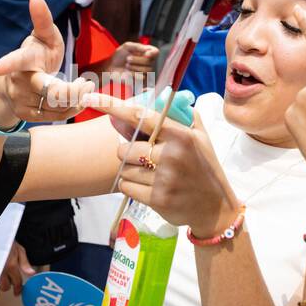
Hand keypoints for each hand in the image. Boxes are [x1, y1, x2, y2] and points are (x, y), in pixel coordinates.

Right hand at [0, 0, 95, 122]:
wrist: (18, 85)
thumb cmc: (36, 55)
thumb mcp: (43, 36)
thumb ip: (42, 20)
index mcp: (23, 59)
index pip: (16, 60)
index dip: (8, 63)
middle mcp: (18, 82)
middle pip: (50, 91)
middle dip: (73, 90)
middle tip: (87, 83)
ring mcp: (21, 101)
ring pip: (57, 105)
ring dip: (77, 98)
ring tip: (83, 86)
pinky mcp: (27, 116)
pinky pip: (56, 116)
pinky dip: (72, 108)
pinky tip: (77, 99)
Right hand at [0, 242, 34, 295]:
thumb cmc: (7, 242)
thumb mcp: (20, 251)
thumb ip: (25, 264)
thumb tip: (31, 274)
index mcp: (11, 266)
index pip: (17, 283)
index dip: (18, 289)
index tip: (18, 291)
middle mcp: (1, 270)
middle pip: (5, 287)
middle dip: (8, 285)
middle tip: (10, 280)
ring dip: (0, 283)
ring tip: (2, 276)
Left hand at [80, 93, 238, 234]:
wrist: (215, 206)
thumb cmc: (203, 166)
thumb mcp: (198, 135)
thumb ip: (172, 116)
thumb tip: (135, 107)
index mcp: (181, 134)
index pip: (139, 115)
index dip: (112, 106)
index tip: (90, 99)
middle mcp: (172, 155)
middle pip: (124, 149)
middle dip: (127, 152)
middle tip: (142, 157)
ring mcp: (164, 179)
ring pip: (124, 169)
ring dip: (130, 171)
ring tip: (150, 174)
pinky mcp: (158, 199)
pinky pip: (126, 187)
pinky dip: (131, 186)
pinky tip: (148, 187)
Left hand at [110, 41, 159, 76]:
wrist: (111, 66)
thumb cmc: (119, 55)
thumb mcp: (126, 46)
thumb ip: (137, 46)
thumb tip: (147, 50)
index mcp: (145, 52)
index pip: (156, 52)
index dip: (153, 53)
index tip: (146, 54)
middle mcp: (147, 61)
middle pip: (150, 62)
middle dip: (137, 60)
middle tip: (128, 59)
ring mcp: (145, 71)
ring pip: (146, 70)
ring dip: (134, 67)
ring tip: (126, 65)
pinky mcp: (140, 79)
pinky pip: (142, 77)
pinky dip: (133, 74)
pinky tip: (127, 72)